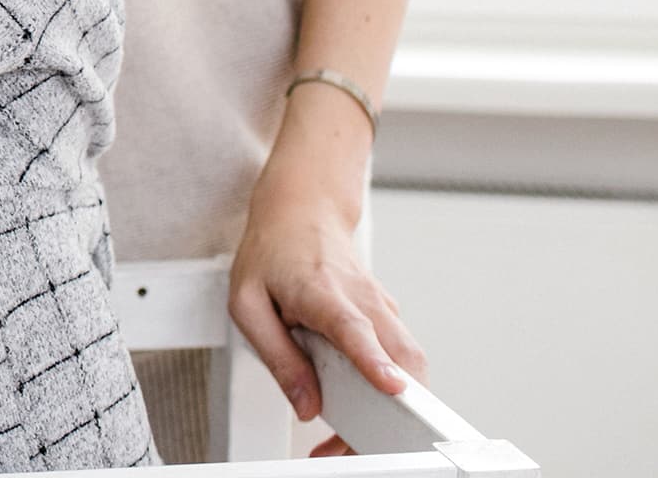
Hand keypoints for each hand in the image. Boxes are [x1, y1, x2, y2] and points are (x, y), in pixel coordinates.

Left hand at [228, 179, 427, 456]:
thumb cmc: (270, 255)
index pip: (355, 329)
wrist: (300, 211)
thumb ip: (277, 356)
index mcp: (321, 292)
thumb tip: (306, 405)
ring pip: (410, 361)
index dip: (374, 361)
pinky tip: (360, 408)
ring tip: (350, 438)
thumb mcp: (247, 304)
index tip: (392, 387)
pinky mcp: (388, 315)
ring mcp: (381, 306)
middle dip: (394, 408)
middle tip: (357, 444)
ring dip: (395, 406)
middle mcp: (362, 298)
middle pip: (400, 355)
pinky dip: (391, 388)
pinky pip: (401, 357)